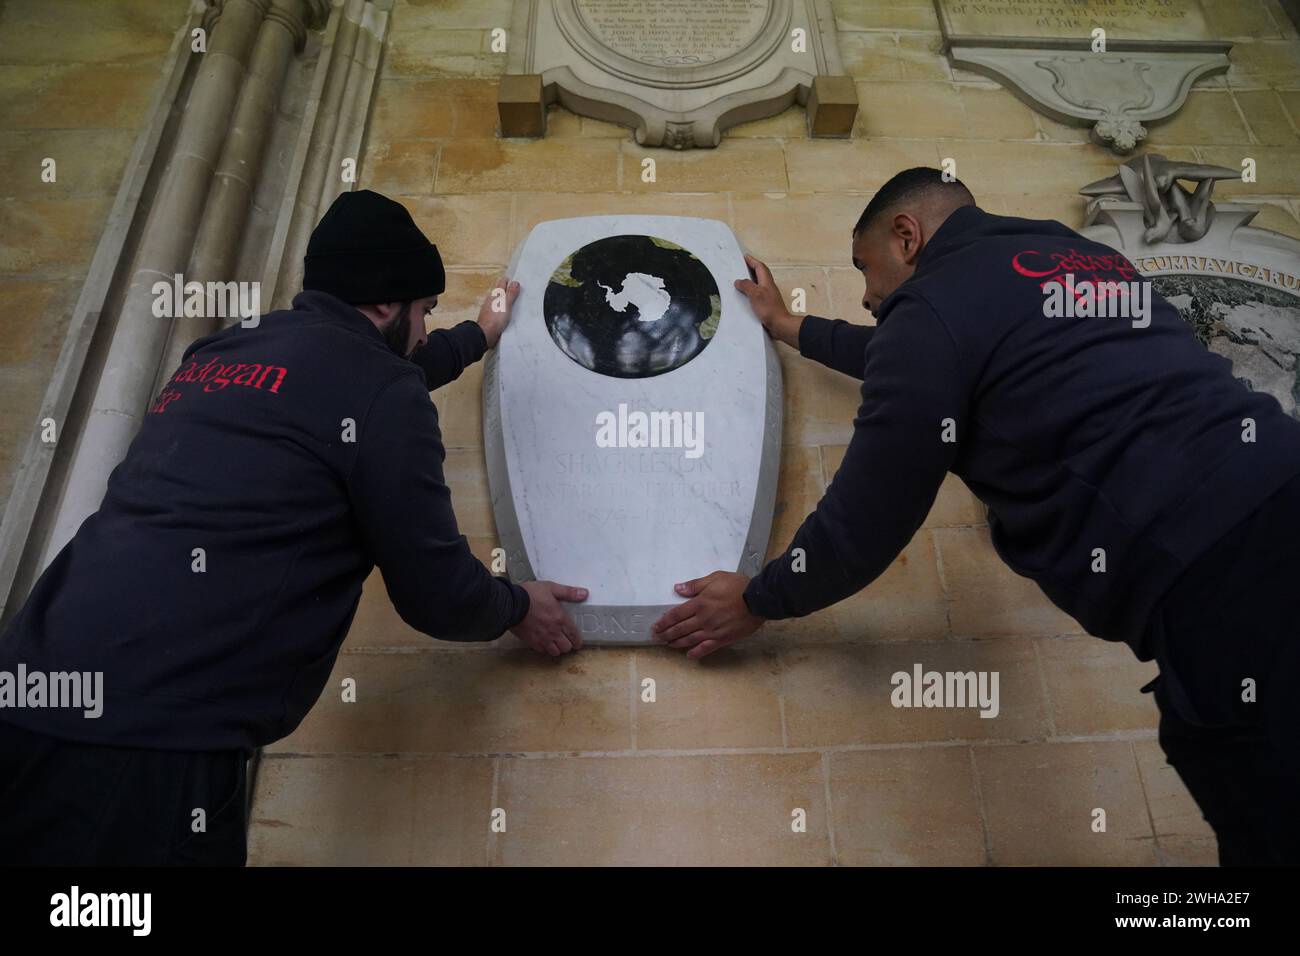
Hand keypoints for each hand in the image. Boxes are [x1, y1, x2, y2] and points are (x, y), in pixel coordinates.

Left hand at [477, 276, 519, 348]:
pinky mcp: (491, 318)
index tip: (514, 279)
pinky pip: (499, 310)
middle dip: (507, 289)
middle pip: (500, 292)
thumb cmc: (495, 318)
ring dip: (505, 300)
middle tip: (516, 288)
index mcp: (495, 295)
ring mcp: (490, 310)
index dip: (508, 281)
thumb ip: (510, 293)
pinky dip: (503, 309)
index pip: (501, 284)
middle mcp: (491, 301)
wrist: (486, 334)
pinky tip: (507, 313)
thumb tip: (515, 282)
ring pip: (499, 301)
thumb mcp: (506, 303)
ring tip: (513, 300)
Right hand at [514, 580, 586, 656]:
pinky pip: (542, 651)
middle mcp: (553, 632)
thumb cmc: (531, 595)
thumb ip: (569, 592)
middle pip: (566, 647)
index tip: (578, 641)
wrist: (511, 604)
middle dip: (568, 645)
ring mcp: (542, 638)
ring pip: (555, 652)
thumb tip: (584, 594)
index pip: (574, 635)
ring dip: (557, 649)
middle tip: (566, 640)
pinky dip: (546, 649)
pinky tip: (544, 643)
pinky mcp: (531, 642)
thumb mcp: (551, 588)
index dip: (578, 641)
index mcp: (560, 619)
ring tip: (556, 643)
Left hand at [650, 571, 764, 659]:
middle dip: (667, 634)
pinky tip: (689, 655)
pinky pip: (706, 648)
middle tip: (657, 638)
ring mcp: (712, 631)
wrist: (758, 599)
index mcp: (699, 603)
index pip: (676, 615)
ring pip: (690, 640)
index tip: (656, 626)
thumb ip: (695, 585)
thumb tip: (677, 588)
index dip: (664, 622)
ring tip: (668, 645)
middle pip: (680, 629)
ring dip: (677, 643)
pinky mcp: (723, 639)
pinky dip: (696, 652)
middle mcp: (703, 619)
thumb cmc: (738, 586)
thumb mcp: (715, 578)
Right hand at [734, 254, 800, 347]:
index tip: (745, 257)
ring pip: (759, 283)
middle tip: (742, 266)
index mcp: (767, 281)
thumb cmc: (769, 308)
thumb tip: (739, 281)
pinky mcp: (767, 304)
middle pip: (760, 273)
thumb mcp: (755, 294)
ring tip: (741, 279)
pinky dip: (751, 290)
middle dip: (752, 268)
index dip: (752, 261)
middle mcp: (768, 286)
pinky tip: (746, 296)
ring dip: (751, 279)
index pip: (759, 267)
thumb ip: (746, 286)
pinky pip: (758, 293)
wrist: (779, 324)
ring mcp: (769, 295)